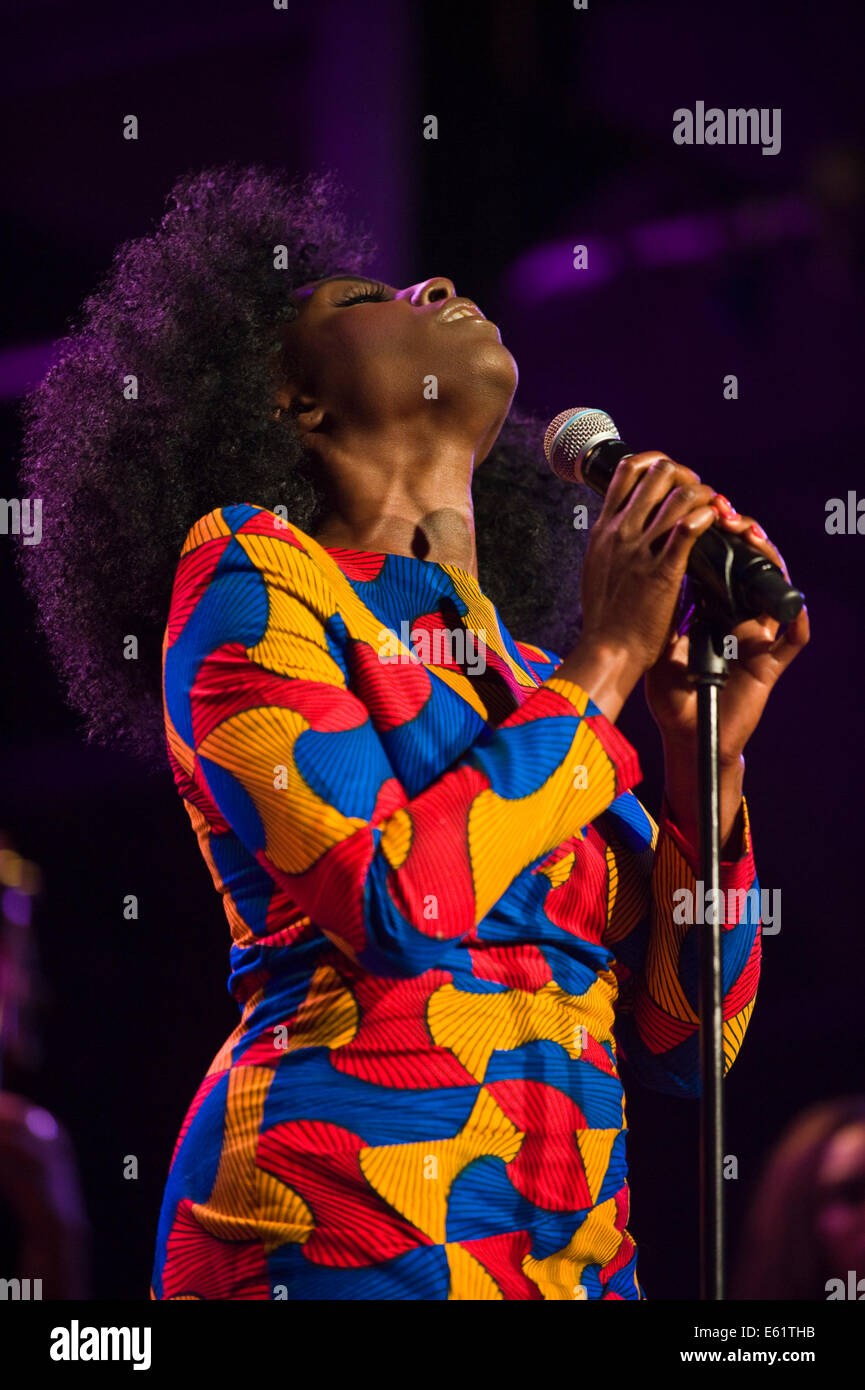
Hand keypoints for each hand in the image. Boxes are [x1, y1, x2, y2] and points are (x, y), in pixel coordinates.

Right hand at [578, 451, 723, 674]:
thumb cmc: (605, 617)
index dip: (656, 462)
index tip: (672, 477)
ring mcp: (640, 551)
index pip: (627, 471)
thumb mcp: (597, 567)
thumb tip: (623, 525)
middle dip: (686, 475)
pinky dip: (706, 517)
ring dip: (704, 495)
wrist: (607, 650)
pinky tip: (713, 521)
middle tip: (698, 493)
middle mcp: (620, 532)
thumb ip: (611, 542)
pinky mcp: (662, 572)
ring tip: (714, 508)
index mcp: (604, 529)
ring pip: (679, 496)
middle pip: (658, 473)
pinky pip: (688, 529)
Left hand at [644, 499, 809, 759]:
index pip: (726, 564)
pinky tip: (789, 600)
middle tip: (729, 515)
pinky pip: (793, 638)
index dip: (721, 536)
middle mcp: (740, 620)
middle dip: (747, 537)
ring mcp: (758, 642)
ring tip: (754, 539)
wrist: (684, 735)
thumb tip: (647, 566)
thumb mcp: (660, 642)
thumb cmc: (672, 693)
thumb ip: (661, 609)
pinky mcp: (770, 666)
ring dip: (770, 563)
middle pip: (754, 569)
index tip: (707, 510)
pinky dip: (795, 618)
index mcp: (715, 612)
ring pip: (777, 593)